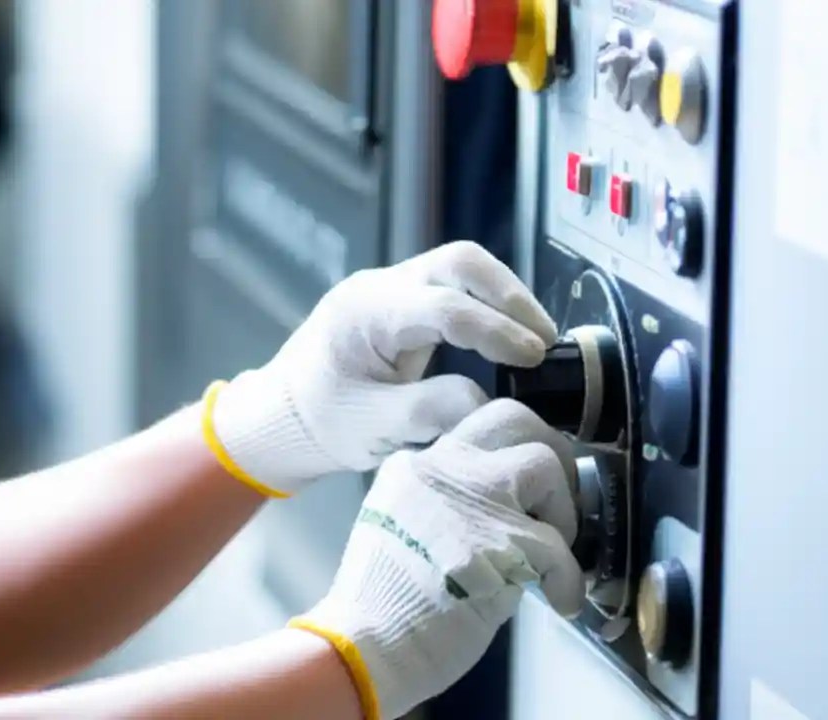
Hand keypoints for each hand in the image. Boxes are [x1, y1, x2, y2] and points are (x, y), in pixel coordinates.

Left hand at [204, 241, 557, 496]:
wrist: (282, 416)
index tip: (532, 359)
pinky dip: (487, 304)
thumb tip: (487, 400)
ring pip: (460, 266)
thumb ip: (431, 411)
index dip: (496, 331)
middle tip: (544, 340)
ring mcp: (389, 287)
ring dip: (503, 296)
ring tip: (535, 338)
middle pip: (460, 263)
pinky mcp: (401, 301)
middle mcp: (379, 287)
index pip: (446, 307)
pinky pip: (452, 285)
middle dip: (509, 297)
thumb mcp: (374, 428)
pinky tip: (507, 336)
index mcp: (367, 313)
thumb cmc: (320, 422)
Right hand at [289, 399, 581, 719]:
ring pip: (544, 464)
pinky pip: (560, 550)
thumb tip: (499, 518)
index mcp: (413, 466)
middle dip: (547, 448)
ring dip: (562, 508)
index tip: (520, 483)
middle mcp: (442, 466)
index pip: (473, 431)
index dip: (506, 455)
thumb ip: (444, 508)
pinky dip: (568, 580)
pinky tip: (562, 600)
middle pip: (511, 418)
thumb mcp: (398, 528)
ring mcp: (473, 499)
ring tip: (556, 547)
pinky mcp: (504, 541)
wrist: (368, 643)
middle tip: (556, 491)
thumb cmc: (379, 603)